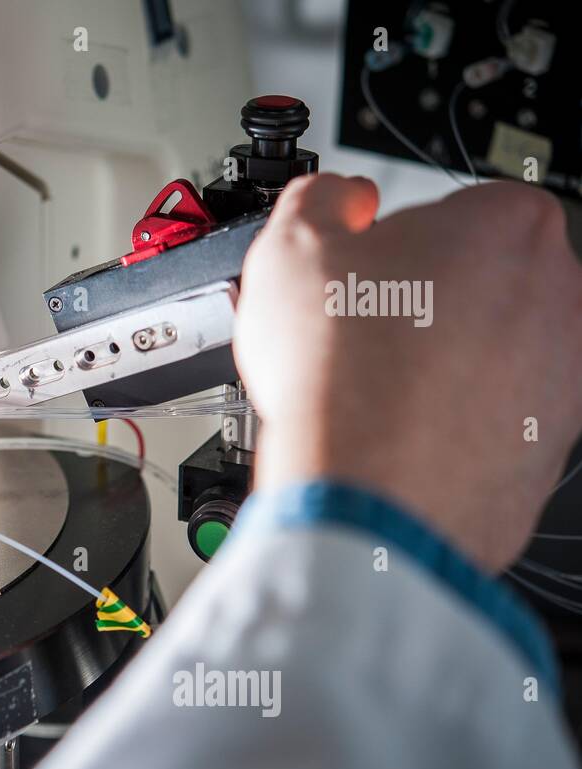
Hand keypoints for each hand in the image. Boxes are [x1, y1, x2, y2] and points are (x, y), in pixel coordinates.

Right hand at [234, 174, 581, 570]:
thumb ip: (322, 198)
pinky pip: (487, 418)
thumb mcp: (288, 244)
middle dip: (415, 303)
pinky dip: (445, 424)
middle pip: (471, 283)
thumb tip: (342, 201)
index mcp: (508, 224)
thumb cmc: (343, 377)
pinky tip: (391, 434)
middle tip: (351, 333)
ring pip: (483, 354)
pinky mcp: (546, 446)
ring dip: (431, 364)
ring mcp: (561, 376)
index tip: (352, 273)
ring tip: (364, 391)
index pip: (444, 212)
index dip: (385, 244)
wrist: (369, 496)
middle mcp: (558, 294)